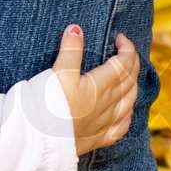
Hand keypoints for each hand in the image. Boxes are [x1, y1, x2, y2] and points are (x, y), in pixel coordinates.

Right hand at [53, 27, 139, 154]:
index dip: (126, 48)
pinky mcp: (97, 139)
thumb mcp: (57, 73)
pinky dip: (127, 115)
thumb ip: (70, 50)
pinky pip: (121, 127)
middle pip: (129, 81)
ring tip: (128, 76)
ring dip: (132, 85)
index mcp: (99, 86)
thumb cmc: (46, 106)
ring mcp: (104, 123)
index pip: (123, 63)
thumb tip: (76, 28)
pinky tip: (126, 111)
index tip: (119, 38)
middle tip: (124, 52)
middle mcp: (106, 105)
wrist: (38, 141)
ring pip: (129, 102)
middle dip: (131, 63)